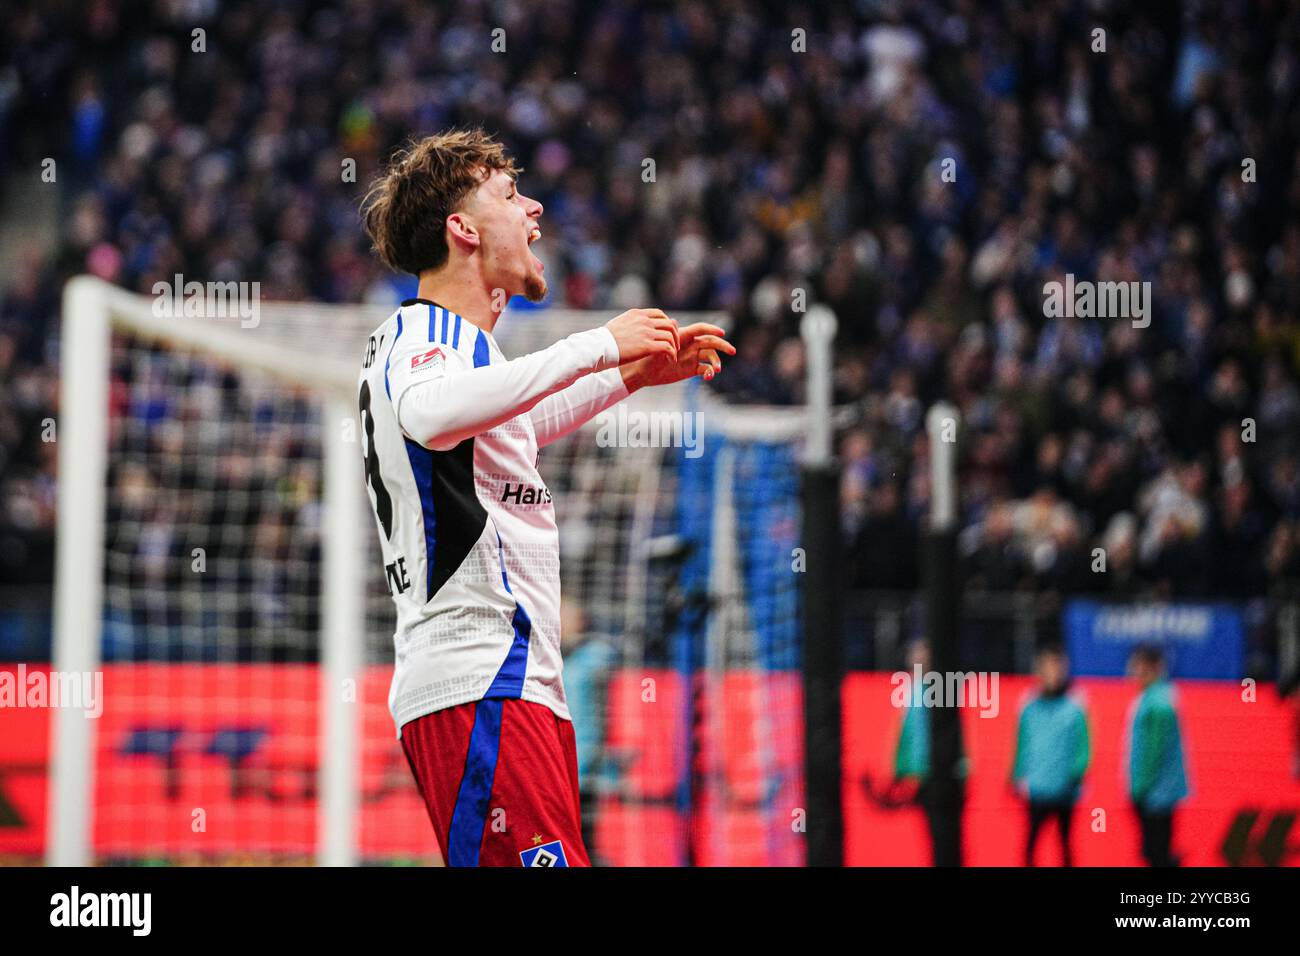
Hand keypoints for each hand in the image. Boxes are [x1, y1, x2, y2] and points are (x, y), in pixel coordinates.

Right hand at [605, 308, 679, 364]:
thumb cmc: (603, 340)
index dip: (667, 323)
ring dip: (674, 346)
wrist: (598, 348)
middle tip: (674, 345)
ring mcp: (646, 333)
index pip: (659, 314)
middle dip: (675, 335)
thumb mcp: (618, 324)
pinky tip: (670, 360)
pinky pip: (667, 348)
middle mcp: (643, 321)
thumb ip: (629, 322)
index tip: (667, 334)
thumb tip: (631, 326)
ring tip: (672, 355)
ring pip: (670, 336)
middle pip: (669, 324)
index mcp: (636, 314)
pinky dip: (672, 354)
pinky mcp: (646, 346)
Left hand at [621, 322, 735, 390]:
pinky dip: (710, 372)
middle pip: (711, 342)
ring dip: (716, 362)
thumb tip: (673, 320)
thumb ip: (668, 335)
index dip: (712, 329)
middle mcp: (691, 345)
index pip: (701, 329)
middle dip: (723, 345)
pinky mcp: (692, 370)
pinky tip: (708, 377)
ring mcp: (692, 357)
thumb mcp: (657, 344)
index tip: (722, 333)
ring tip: (716, 370)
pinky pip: (705, 369)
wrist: (643, 372)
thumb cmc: (648, 356)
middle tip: (732, 351)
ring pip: (711, 357)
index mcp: (684, 335)